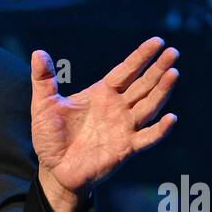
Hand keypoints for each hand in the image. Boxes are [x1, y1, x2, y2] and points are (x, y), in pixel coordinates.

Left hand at [30, 36, 178, 211]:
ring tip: (173, 74)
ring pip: (149, 106)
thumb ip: (43, 80)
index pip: (126, 71)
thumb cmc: (50, 137)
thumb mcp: (43, 106)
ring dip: (162, 91)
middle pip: (143, 85)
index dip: (141, 57)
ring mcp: (123, 127)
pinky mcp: (125, 148)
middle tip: (173, 53)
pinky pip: (146, 138)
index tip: (158, 42)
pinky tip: (170, 118)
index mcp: (102, 94)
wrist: (53, 169)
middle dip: (158, 69)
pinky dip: (159, 130)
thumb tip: (38, 53)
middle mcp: (117, 108)